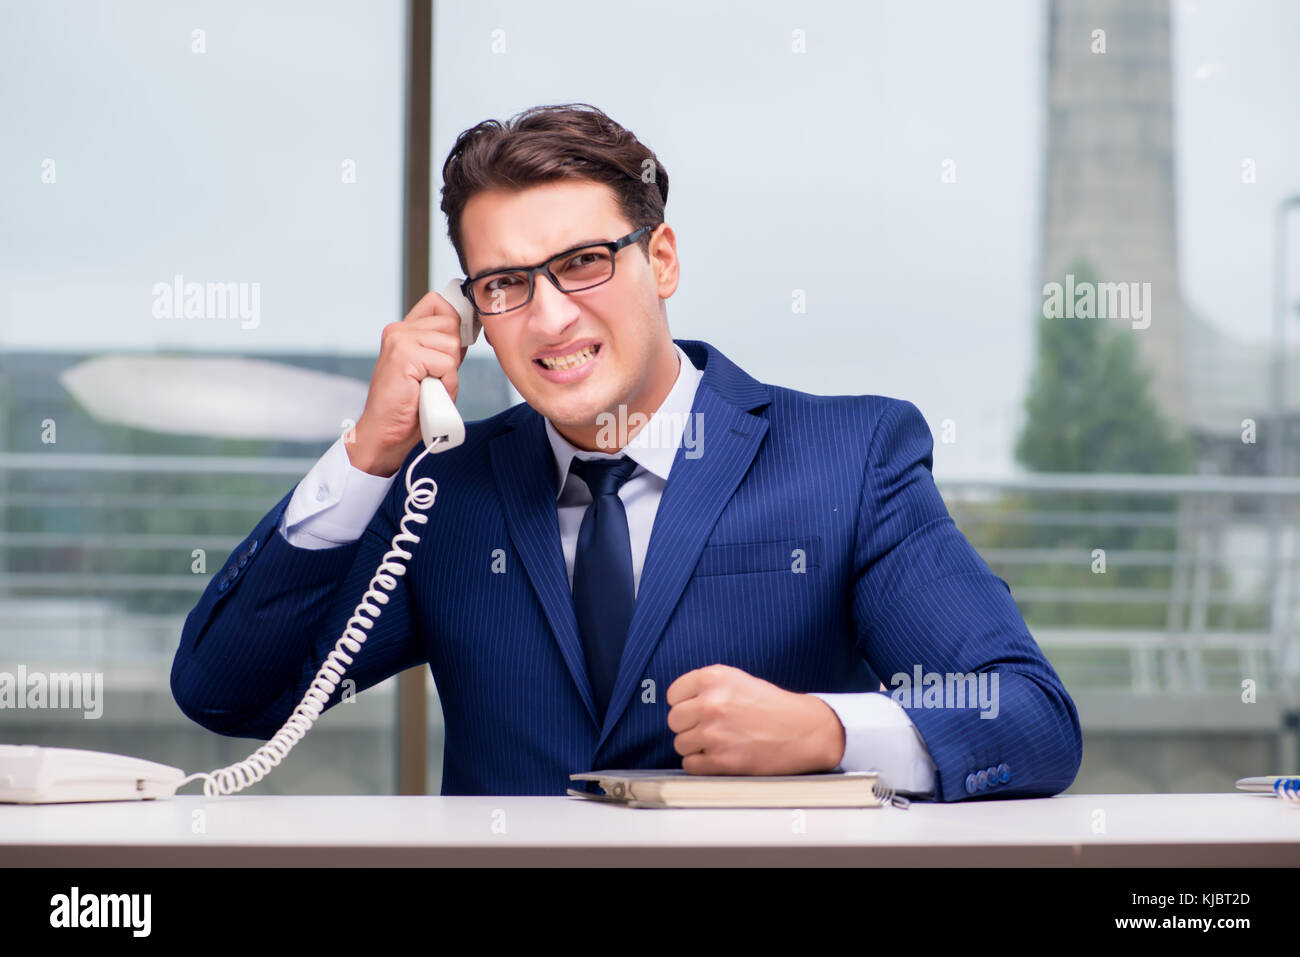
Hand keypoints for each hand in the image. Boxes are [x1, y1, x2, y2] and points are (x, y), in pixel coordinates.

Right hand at [348, 289, 468, 476]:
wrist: (386, 433)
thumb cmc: (410, 406)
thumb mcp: (432, 369)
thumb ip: (445, 346)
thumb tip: (471, 327)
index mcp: (403, 330)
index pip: (438, 303)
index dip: (454, 323)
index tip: (450, 350)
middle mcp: (398, 330)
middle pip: (452, 324)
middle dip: (453, 355)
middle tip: (434, 377)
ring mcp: (399, 340)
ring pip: (452, 345)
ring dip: (449, 373)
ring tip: (429, 387)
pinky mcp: (404, 355)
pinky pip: (447, 364)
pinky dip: (445, 384)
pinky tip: (427, 393)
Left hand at [666, 664, 845, 774]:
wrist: (805, 731)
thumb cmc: (773, 706)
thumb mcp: (738, 681)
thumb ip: (707, 688)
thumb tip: (678, 704)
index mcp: (714, 678)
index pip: (674, 694)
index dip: (685, 704)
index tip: (696, 710)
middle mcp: (711, 703)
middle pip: (674, 720)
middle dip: (689, 726)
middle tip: (711, 728)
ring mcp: (715, 733)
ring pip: (680, 744)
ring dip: (696, 747)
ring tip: (720, 742)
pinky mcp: (721, 760)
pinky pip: (690, 765)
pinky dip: (702, 765)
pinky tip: (720, 757)